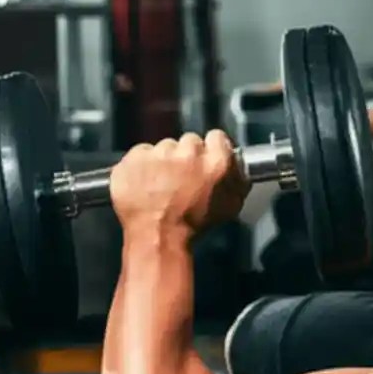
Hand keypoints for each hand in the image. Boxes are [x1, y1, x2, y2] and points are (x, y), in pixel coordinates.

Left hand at [110, 130, 250, 238]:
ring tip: (162, 184)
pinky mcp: (134, 157)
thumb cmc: (193, 226)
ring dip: (164, 161)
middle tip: (183, 177)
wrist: (156, 236)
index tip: (208, 157)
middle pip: (189, 141)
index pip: (218, 137)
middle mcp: (187, 152)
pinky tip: (145, 183)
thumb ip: (238, 182)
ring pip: (164, 147)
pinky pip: (140, 153)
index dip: (213, 148)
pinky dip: (142, 165)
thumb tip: (238, 170)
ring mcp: (158, 153)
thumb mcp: (230, 208)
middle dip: (187, 156)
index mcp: (215, 162)